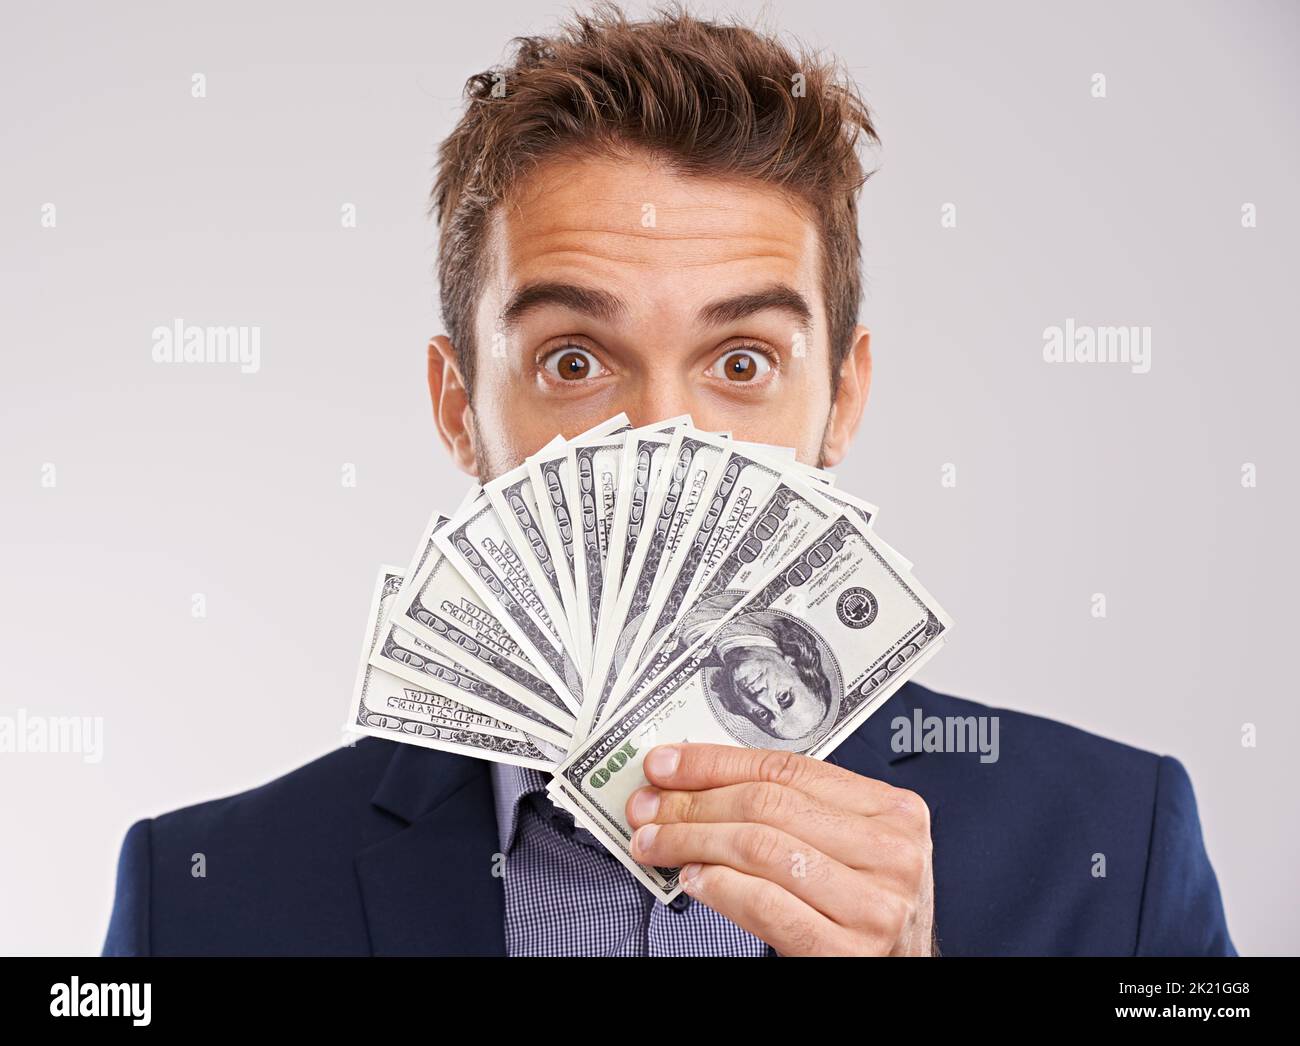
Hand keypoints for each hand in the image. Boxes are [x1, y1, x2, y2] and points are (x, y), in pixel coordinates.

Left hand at [626, 742, 934, 955]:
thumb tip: (692, 781)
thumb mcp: (843, 845)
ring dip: (692, 842)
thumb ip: (790, 810)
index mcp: (893, 810)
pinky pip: (767, 905)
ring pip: (761, 849)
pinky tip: (692, 880)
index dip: (715, 763)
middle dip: (693, 803)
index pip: (787, 768)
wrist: (901, 972)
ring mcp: (875, 905)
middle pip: (768, 806)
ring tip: (657, 844)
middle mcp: (891, 852)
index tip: (666, 765)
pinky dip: (719, 887)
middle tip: (647, 807)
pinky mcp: (850, 952)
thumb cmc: (861, 904)